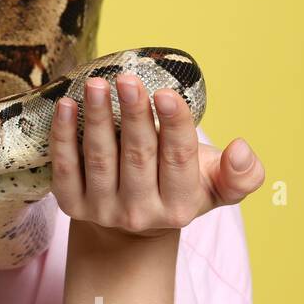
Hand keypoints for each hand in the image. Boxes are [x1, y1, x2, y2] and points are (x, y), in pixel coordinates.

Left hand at [50, 74, 264, 239]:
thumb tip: (241, 148)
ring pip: (99, 158)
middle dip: (133, 115)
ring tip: (95, 84)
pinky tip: (65, 105)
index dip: (173, 125)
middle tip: (127, 79)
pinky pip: (64, 167)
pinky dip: (62, 135)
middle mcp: (141, 213)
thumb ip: (242, 174)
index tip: (165, 93)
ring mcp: (103, 210)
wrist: (133, 225)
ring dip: (96, 119)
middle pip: (137, 156)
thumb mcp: (217, 186)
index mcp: (181, 205)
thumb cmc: (179, 187)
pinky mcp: (71, 204)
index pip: (179, 159)